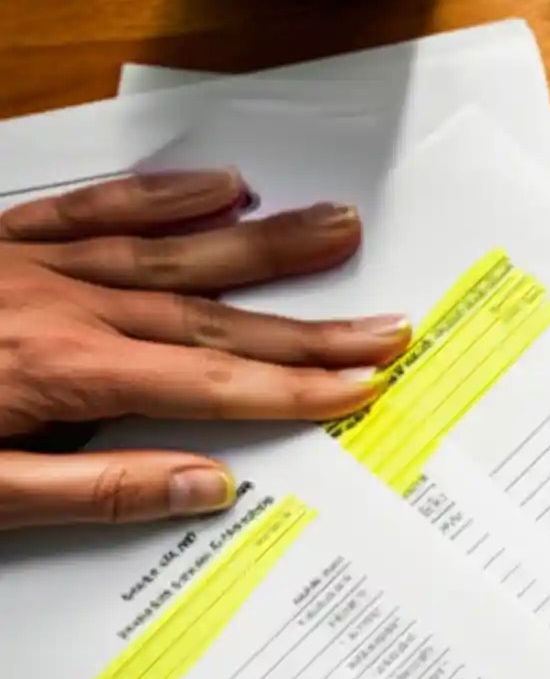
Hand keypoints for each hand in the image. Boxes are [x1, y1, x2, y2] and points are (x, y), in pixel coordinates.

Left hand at [0, 169, 410, 529]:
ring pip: (177, 250)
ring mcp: (43, 265)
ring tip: (334, 229)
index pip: (209, 383)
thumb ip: (96, 491)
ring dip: (266, 244)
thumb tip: (207, 484)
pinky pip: (100, 206)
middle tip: (383, 324)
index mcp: (64, 373)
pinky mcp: (10, 238)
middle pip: (217, 318)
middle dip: (312, 327)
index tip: (358, 385)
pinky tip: (220, 187)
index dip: (294, 388)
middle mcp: (68, 308)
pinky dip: (166, 195)